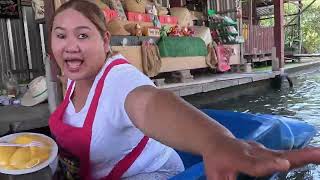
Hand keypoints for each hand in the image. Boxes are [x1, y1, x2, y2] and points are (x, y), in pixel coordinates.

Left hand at [202, 137, 319, 179]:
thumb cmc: (215, 161)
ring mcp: (262, 150)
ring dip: (306, 155)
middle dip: (297, 156)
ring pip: (285, 153)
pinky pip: (287, 154)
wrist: (217, 141)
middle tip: (319, 154)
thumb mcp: (214, 176)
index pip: (254, 164)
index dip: (268, 165)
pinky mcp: (269, 151)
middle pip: (276, 155)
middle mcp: (254, 152)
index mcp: (238, 158)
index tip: (283, 164)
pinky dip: (304, 155)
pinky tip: (317, 155)